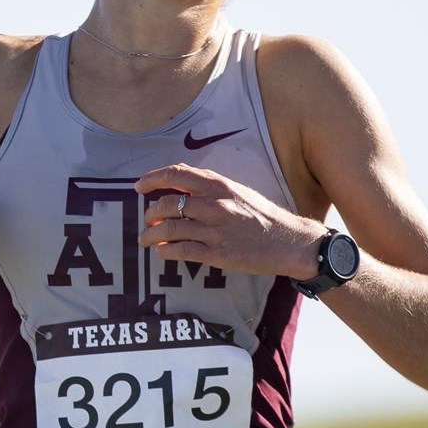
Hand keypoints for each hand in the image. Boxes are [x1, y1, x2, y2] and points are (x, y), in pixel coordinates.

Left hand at [136, 164, 325, 279]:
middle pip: (166, 204)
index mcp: (218, 185)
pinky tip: (161, 251)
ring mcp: (214, 230)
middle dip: (150, 213)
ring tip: (146, 239)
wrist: (288, 241)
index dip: (152, 179)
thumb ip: (211, 187)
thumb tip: (182, 187)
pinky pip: (181, 250)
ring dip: (151, 235)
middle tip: (146, 219)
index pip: (176, 174)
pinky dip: (165, 250)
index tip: (139, 187)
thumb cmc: (263, 216)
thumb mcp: (238, 191)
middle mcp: (213, 204)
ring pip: (169, 229)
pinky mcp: (217, 253)